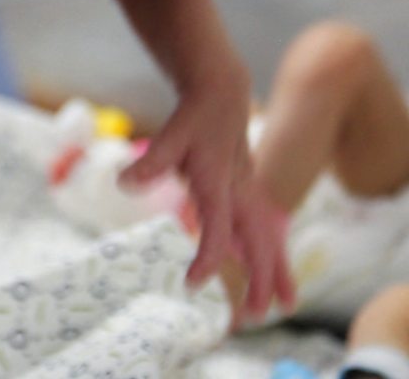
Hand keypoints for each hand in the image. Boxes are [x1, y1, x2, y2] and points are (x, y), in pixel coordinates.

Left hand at [121, 80, 284, 319]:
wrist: (221, 93)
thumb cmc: (193, 117)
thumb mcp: (169, 135)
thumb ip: (151, 162)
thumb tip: (122, 182)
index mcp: (219, 184)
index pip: (217, 228)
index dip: (208, 257)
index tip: (192, 283)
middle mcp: (241, 193)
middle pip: (258, 242)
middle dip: (261, 279)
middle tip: (256, 316)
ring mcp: (250, 194)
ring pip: (270, 238)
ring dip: (276, 272)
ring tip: (286, 306)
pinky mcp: (249, 194)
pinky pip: (265, 230)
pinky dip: (272, 254)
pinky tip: (269, 275)